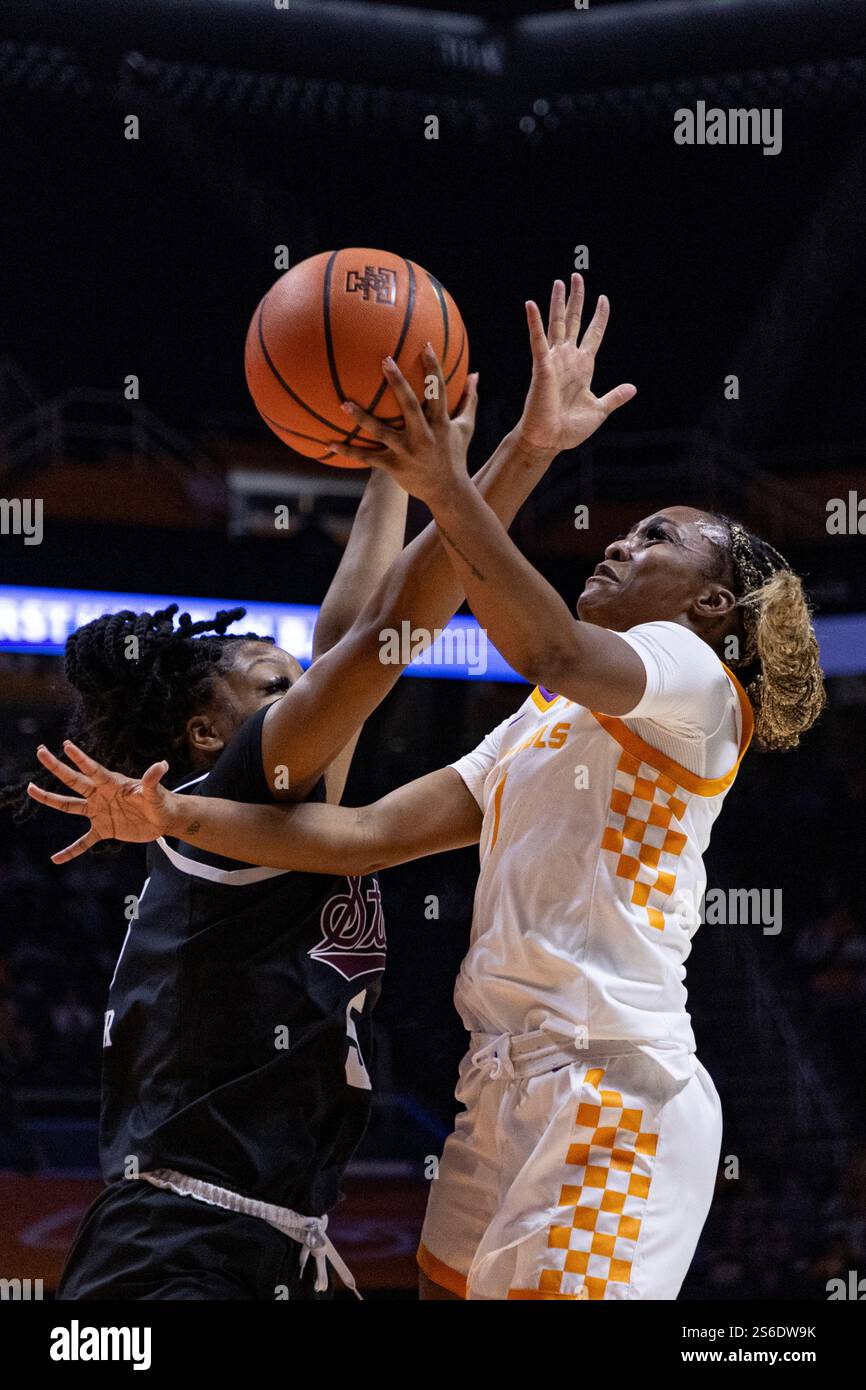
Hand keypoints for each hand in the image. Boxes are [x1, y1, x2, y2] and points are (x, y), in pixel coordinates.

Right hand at [27, 741, 176, 862]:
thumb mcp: (156, 793)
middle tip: (40, 751)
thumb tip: (161, 764)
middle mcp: (101, 795)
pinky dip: (71, 851)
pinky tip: (56, 858)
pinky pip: (83, 842)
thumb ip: (153, 780)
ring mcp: (99, 812)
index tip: (65, 745)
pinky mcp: (104, 829)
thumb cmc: (161, 802)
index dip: (80, 758)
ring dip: (50, 799)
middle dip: (57, 767)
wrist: (164, 820)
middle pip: (74, 781)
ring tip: (31, 790)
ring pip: (69, 805)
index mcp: (112, 784)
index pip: (93, 770)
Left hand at [328, 346, 478, 507]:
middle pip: (409, 406)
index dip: (433, 368)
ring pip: (382, 432)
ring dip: (362, 418)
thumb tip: (476, 374)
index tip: (425, 345)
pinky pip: (368, 458)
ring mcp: (407, 452)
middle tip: (384, 360)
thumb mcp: (466, 427)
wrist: (448, 491)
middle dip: (398, 383)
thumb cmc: (455, 454)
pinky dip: (348, 452)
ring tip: (343, 403)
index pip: (438, 391)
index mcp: (441, 423)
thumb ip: (469, 400)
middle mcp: (424, 436)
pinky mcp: (394, 467)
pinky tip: (329, 443)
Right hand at [515, 274, 635, 454]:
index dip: (599, 317)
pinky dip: (534, 323)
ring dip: (558, 303)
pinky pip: (537, 340)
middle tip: (577, 276)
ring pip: (557, 324)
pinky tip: (530, 304)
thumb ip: (615, 397)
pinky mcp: (541, 366)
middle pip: (574, 322)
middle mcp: (568, 359)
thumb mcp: (599, 410)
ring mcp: (554, 361)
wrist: (548, 441)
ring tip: (560, 282)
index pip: (593, 335)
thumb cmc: (569, 429)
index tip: (603, 299)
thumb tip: (632, 388)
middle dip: (577, 300)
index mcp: (583, 368)